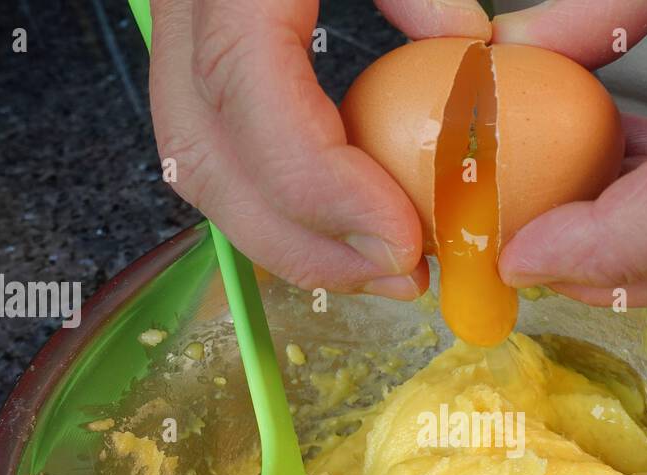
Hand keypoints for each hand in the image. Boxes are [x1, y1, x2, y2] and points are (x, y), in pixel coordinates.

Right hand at [148, 0, 490, 298]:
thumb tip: (468, 43)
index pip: (251, 92)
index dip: (321, 186)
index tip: (402, 240)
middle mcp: (184, 7)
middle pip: (208, 158)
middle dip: (304, 242)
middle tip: (402, 275)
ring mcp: (178, 38)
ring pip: (200, 171)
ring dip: (292, 240)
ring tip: (381, 266)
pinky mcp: (197, 62)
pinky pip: (217, 155)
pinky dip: (279, 208)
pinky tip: (346, 228)